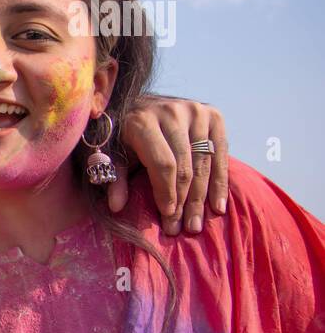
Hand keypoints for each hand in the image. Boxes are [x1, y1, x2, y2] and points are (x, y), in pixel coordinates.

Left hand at [115, 96, 228, 234]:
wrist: (140, 104)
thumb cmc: (122, 135)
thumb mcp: (112, 154)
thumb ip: (115, 178)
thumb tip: (116, 206)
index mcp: (142, 120)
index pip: (163, 164)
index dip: (167, 192)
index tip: (168, 216)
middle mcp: (171, 112)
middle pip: (185, 165)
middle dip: (185, 201)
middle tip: (185, 228)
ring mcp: (195, 111)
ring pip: (204, 162)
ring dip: (203, 197)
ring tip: (198, 224)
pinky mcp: (214, 114)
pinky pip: (221, 153)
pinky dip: (220, 182)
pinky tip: (218, 206)